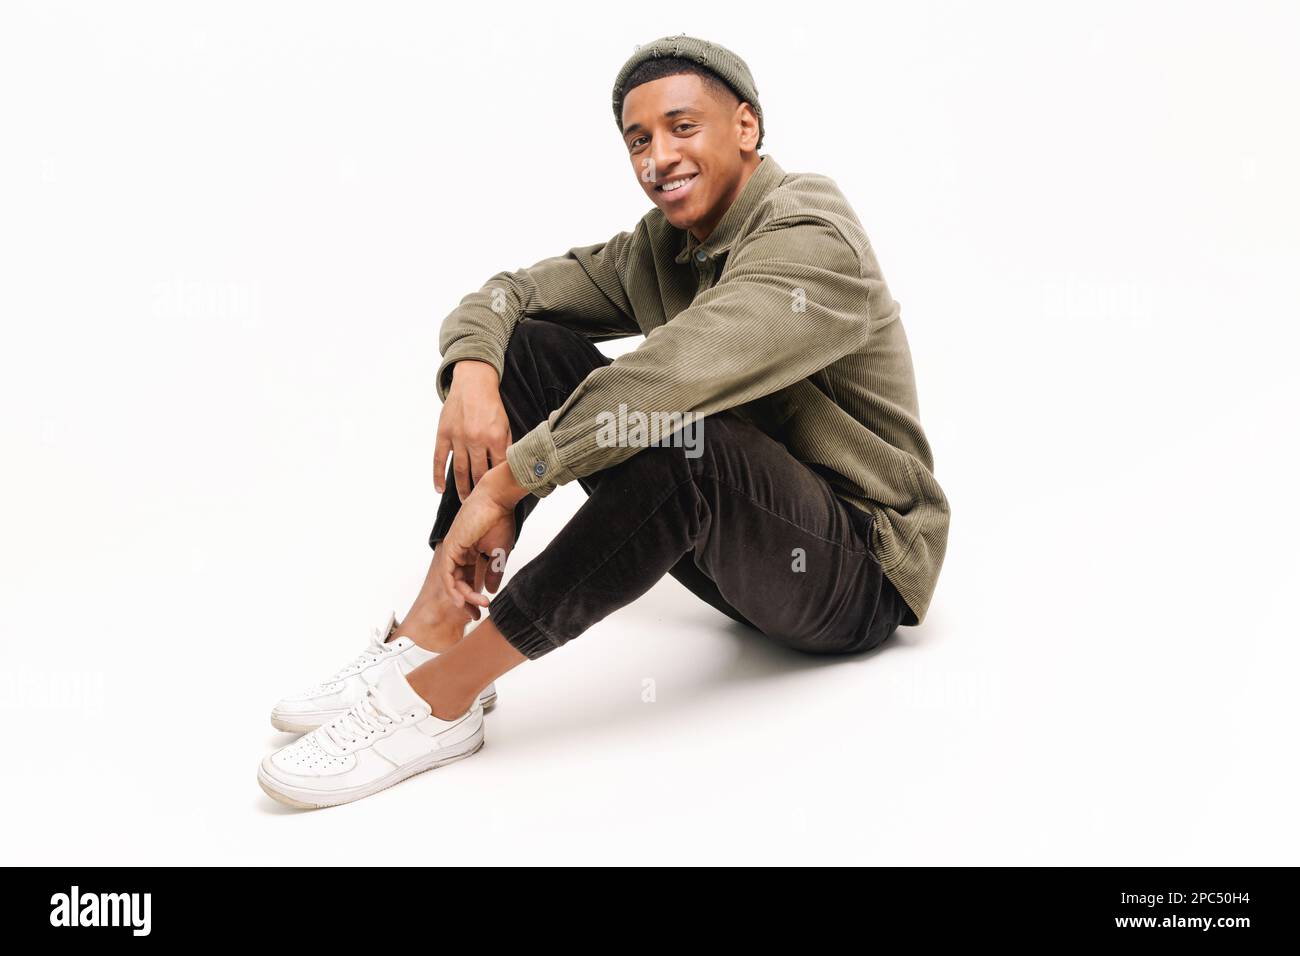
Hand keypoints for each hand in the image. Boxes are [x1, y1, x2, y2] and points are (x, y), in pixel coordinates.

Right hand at [435, 360, 511, 500]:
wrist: (473, 382)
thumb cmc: (491, 405)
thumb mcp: (505, 424)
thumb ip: (506, 446)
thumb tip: (508, 468)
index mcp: (494, 438)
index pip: (498, 468)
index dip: (498, 484)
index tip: (500, 496)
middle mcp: (476, 440)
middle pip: (478, 473)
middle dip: (480, 491)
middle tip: (482, 504)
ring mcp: (458, 438)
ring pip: (460, 471)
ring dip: (462, 489)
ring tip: (465, 501)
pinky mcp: (443, 434)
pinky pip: (439, 459)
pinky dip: (438, 476)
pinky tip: (440, 490)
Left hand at [436, 462, 528, 612]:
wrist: (497, 500)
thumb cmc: (500, 520)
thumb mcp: (499, 553)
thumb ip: (494, 572)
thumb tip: (492, 591)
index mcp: (469, 552)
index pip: (467, 579)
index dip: (474, 596)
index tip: (484, 609)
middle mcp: (458, 552)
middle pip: (457, 583)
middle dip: (466, 602)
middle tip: (475, 616)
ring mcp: (453, 550)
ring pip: (453, 582)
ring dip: (464, 598)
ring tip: (477, 608)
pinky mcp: (451, 547)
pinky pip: (448, 574)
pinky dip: (454, 589)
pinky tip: (465, 600)